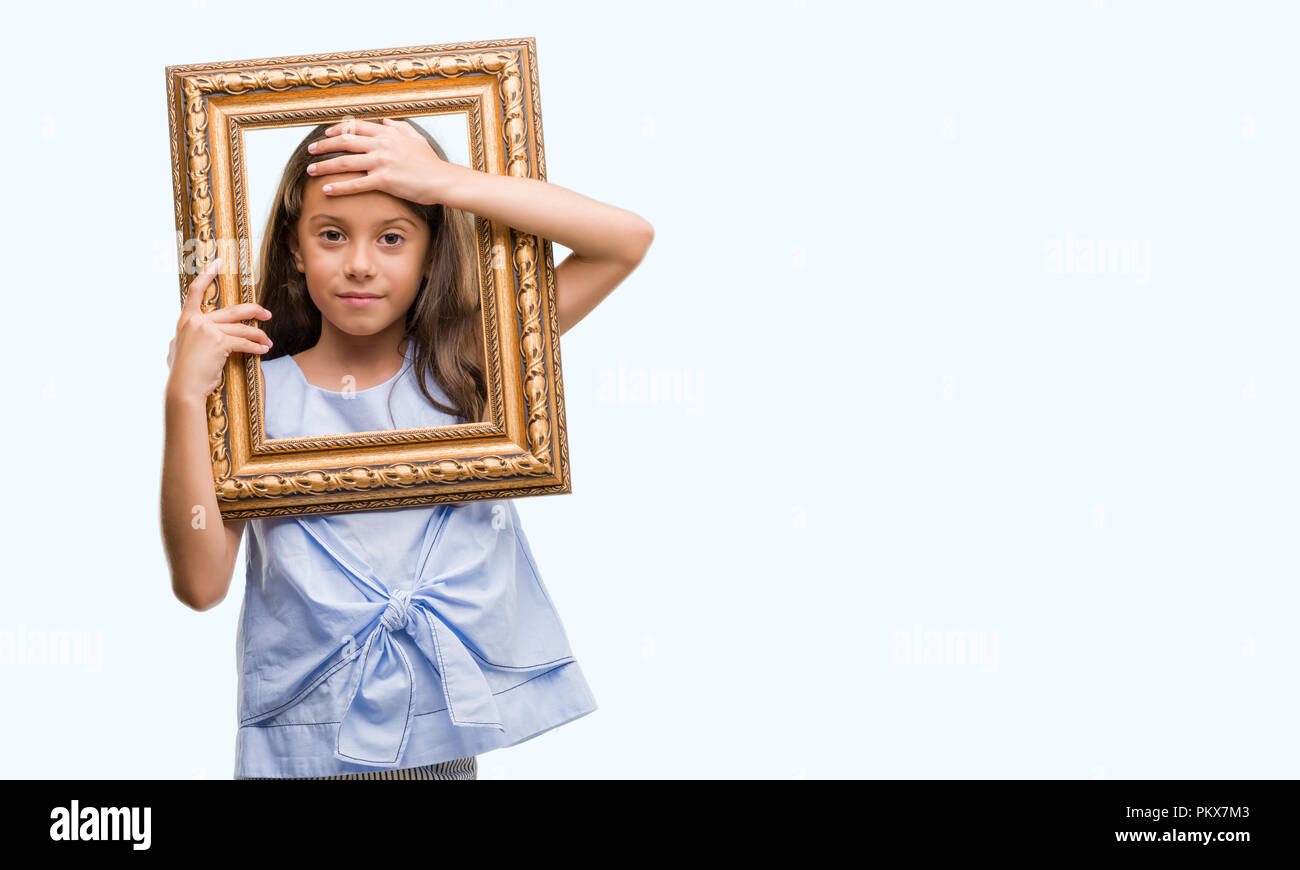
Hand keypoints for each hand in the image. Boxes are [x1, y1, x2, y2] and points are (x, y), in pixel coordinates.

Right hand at [166, 257, 272, 403]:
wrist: (183, 388)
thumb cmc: (182, 373)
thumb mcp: (177, 349)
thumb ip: (185, 338)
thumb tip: (182, 337)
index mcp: (185, 320)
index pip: (195, 291)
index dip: (207, 275)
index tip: (218, 262)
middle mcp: (196, 321)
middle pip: (232, 310)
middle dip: (254, 310)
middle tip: (267, 313)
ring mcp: (208, 331)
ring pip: (242, 328)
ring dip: (259, 335)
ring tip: (268, 341)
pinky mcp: (220, 343)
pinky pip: (244, 342)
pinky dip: (256, 347)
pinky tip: (263, 350)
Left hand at [306, 117, 458, 205]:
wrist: (441, 180)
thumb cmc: (430, 162)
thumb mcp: (416, 138)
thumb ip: (399, 127)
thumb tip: (385, 121)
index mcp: (387, 133)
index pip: (355, 126)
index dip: (338, 130)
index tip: (326, 135)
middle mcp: (381, 145)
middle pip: (344, 142)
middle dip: (323, 146)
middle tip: (310, 151)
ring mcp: (381, 162)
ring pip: (345, 162)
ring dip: (325, 166)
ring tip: (310, 170)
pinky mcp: (384, 180)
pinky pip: (356, 184)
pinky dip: (339, 187)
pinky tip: (326, 189)